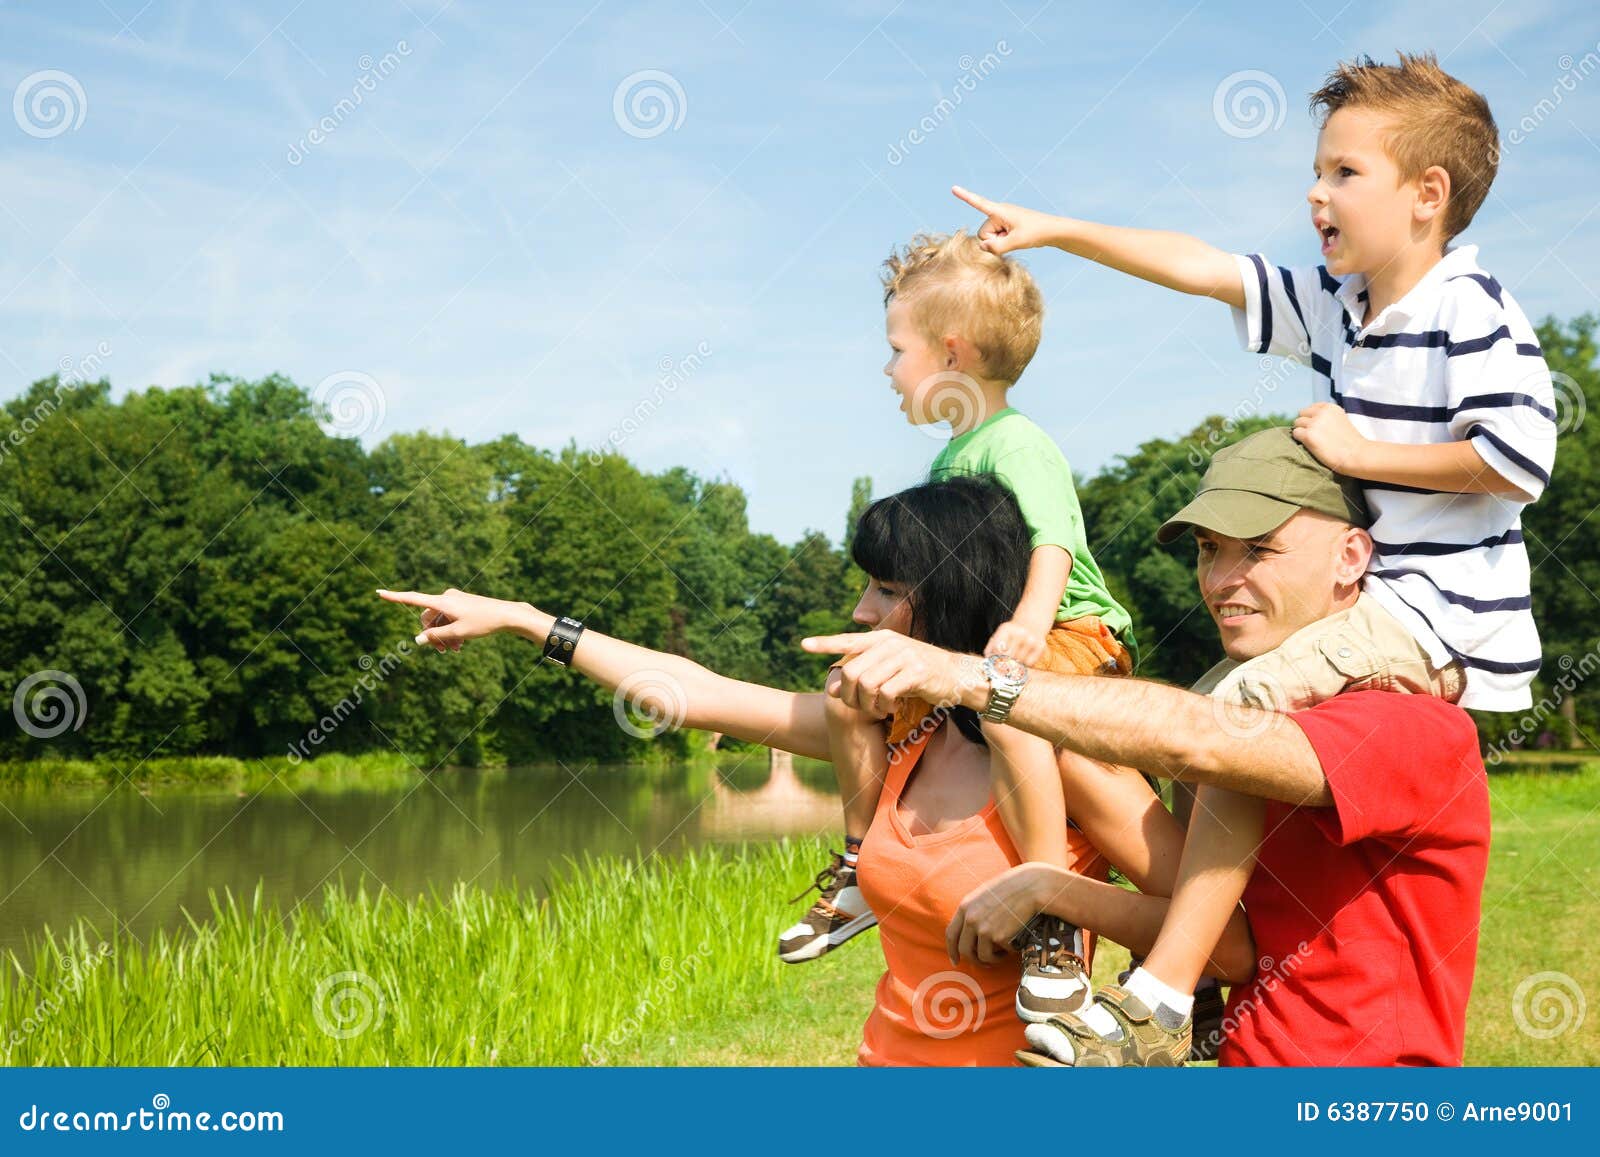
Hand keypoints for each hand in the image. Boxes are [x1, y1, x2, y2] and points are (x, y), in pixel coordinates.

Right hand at [376, 587, 527, 651]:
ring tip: (455, 650)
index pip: (413, 599)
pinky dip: (452, 630)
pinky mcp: (462, 604)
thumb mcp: (458, 633)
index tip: (378, 593)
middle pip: (428, 618)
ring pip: (440, 620)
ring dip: (444, 636)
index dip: (395, 597)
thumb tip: (418, 639)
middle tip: (443, 652)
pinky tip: (460, 644)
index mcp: (442, 601)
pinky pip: (449, 618)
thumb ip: (437, 636)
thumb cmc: (483, 623)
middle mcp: (446, 597)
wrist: (506, 614)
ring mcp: (454, 600)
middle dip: (432, 635)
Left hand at [801, 630, 979, 716]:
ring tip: (878, 710)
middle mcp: (891, 643)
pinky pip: (885, 693)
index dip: (825, 643)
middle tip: (860, 707)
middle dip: (849, 695)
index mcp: (882, 638)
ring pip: (866, 684)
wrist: (957, 676)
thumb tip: (830, 688)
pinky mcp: (915, 673)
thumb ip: (864, 673)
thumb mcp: (891, 668)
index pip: (848, 639)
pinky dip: (884, 707)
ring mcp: (904, 656)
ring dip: (868, 705)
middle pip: (851, 671)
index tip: (804, 645)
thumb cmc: (919, 674)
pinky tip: (891, 709)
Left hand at [946, 863, 1058, 964]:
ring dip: (992, 959)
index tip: (955, 961)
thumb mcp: (984, 896)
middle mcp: (970, 919)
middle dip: (974, 960)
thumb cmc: (1011, 889)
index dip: (952, 950)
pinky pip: (1000, 953)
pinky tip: (1013, 944)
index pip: (951, 934)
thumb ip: (974, 912)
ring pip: (982, 956)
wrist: (1030, 887)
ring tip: (1003, 953)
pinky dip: (1006, 953)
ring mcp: (983, 928)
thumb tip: (969, 935)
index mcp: (965, 907)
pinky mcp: (999, 937)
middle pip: (964, 950)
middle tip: (985, 964)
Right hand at [951, 186, 1058, 254]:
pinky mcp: (1006, 226)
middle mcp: (999, 213)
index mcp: (1000, 211)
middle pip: (983, 233)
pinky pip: (996, 238)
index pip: (979, 203)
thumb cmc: (1036, 233)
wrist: (1052, 231)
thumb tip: (982, 247)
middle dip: (993, 241)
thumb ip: (997, 247)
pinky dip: (1003, 242)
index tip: (953, 188)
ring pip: (989, 238)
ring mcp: (1002, 220)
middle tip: (1012, 239)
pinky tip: (1016, 239)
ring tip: (1016, 239)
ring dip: (1000, 243)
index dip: (965, 196)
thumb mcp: (1016, 242)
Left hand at [986, 619, 1045, 664]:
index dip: (995, 658)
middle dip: (1005, 663)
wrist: (1031, 624)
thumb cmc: (1011, 634)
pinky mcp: (1041, 647)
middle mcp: (1020, 633)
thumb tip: (988, 662)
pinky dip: (1025, 664)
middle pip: (1008, 657)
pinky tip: (1024, 657)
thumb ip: (990, 648)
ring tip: (1016, 657)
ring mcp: (1031, 640)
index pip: (997, 650)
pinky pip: (1029, 664)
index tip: (996, 662)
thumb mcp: (998, 635)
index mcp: (1006, 629)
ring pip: (1019, 662)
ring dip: (1016, 664)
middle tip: (1005, 664)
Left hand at [1293, 402, 1369, 475]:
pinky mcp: (1308, 435)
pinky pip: (1295, 434)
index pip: (1312, 407)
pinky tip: (1309, 446)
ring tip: (1312, 441)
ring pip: (1297, 423)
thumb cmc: (1351, 442)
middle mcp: (1321, 412)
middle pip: (1302, 414)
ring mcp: (1314, 423)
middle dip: (1305, 424)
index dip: (1313, 418)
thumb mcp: (1341, 420)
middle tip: (1314, 435)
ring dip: (1301, 432)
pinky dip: (1299, 440)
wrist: (1357, 455)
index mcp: (1331, 407)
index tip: (1318, 428)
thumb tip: (1311, 419)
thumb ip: (1328, 417)